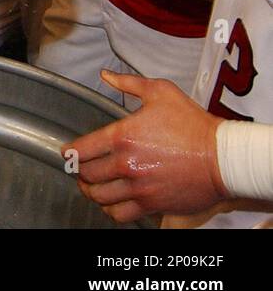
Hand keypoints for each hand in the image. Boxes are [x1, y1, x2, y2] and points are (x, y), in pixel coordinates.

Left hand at [65, 71, 226, 223]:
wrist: (224, 157)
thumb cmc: (194, 125)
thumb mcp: (161, 92)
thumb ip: (129, 83)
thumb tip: (106, 75)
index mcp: (123, 136)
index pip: (80, 150)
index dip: (69, 153)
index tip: (68, 153)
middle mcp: (127, 164)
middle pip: (86, 175)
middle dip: (80, 172)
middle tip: (82, 169)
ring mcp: (139, 187)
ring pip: (99, 197)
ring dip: (91, 192)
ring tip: (93, 186)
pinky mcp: (152, 205)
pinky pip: (119, 215)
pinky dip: (111, 210)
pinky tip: (113, 202)